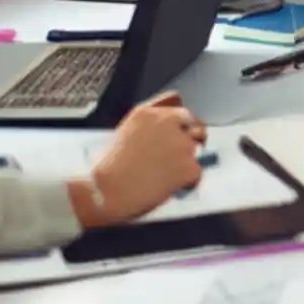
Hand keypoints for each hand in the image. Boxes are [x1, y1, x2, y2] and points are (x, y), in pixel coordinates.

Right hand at [88, 91, 205, 223]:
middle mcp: (168, 123)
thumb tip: (170, 123)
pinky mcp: (189, 166)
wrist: (105, 192)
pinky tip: (169, 187)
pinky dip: (188, 182)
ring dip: (187, 161)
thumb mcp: (125, 132)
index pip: (181, 111)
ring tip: (165, 176)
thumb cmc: (109, 168)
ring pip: (197, 150)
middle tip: (184, 156)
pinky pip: (197, 173)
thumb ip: (149, 124)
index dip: (184, 126)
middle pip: (197, 126)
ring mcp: (181, 144)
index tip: (182, 136)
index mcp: (148, 113)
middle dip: (194, 139)